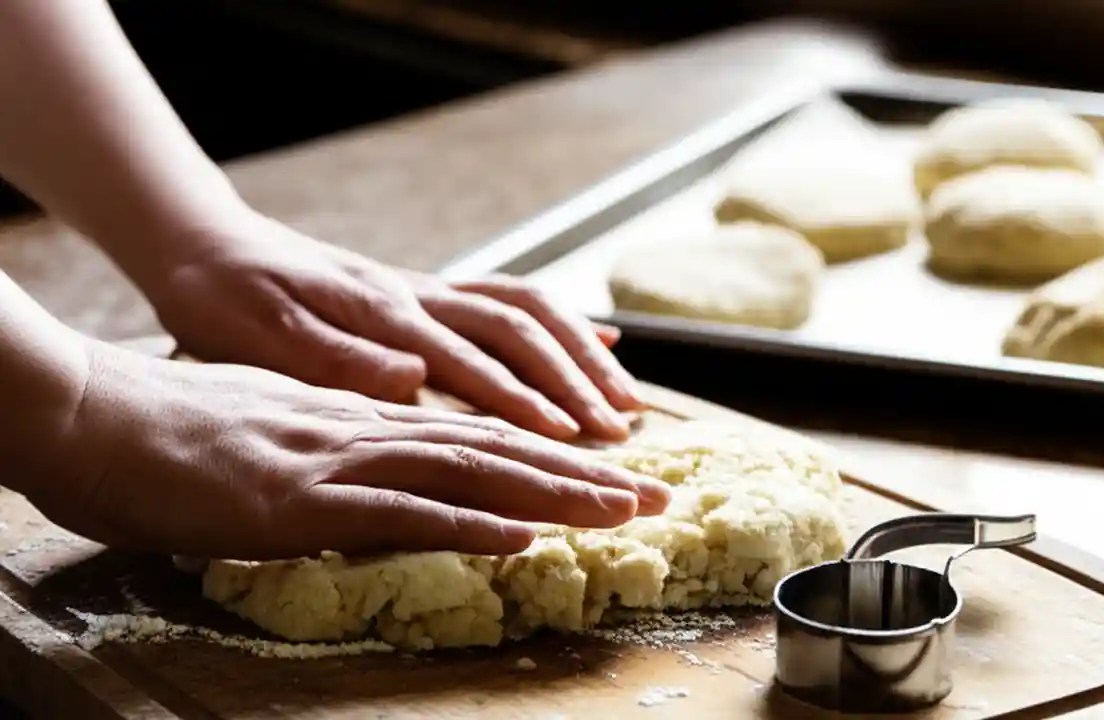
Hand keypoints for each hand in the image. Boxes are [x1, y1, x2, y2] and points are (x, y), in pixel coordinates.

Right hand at [26, 342, 669, 559]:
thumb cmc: (174, 425)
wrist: (88, 410)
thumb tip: (393, 455)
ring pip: (465, 472)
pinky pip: (394, 508)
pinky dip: (464, 519)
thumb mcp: (277, 422)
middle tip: (655, 496)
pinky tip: (518, 532)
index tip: (613, 473)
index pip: (476, 432)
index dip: (550, 453)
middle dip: (580, 474)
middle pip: (494, 449)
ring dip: (549, 493)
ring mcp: (333, 460)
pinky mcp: (293, 498)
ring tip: (618, 510)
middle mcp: (365, 428)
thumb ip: (341, 437)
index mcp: (364, 414)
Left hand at [136, 208, 640, 440]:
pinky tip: (599, 343)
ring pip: (528, 313)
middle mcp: (420, 297)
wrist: (206, 243)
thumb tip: (414, 376)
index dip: (524, 404)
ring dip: (582, 356)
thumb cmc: (224, 297)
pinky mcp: (427, 293)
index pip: (472, 362)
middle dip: (576, 383)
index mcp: (384, 315)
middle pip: (521, 332)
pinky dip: (563, 323)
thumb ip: (336, 355)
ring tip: (628, 402)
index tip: (571, 443)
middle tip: (622, 433)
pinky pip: (509, 298)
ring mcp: (428, 291)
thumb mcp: (257, 332)